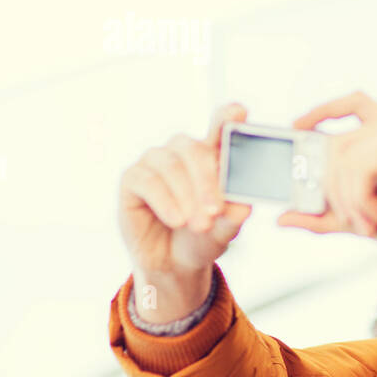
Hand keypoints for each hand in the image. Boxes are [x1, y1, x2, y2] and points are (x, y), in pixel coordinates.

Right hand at [117, 103, 252, 318]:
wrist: (175, 263)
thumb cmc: (204, 237)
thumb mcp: (225, 230)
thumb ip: (234, 216)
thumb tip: (244, 206)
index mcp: (212, 155)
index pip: (220, 127)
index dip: (228, 117)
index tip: (238, 112)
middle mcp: (183, 152)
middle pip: (194, 148)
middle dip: (208, 181)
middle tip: (216, 212)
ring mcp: (156, 162)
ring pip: (171, 165)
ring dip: (187, 196)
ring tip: (199, 225)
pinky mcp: (133, 178)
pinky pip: (148, 181)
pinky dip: (165, 201)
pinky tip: (177, 220)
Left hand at [276, 91, 376, 264]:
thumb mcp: (359, 218)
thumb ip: (324, 214)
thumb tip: (282, 217)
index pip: (354, 103)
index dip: (323, 110)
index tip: (297, 127)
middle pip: (338, 141)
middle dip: (332, 185)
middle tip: (351, 218)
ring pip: (343, 156)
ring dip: (347, 198)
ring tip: (368, 222)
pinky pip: (358, 166)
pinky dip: (358, 197)